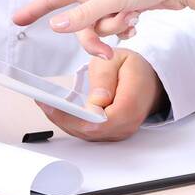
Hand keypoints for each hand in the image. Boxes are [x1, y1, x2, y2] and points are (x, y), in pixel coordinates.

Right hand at [12, 0, 194, 59]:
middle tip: (105, 51)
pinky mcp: (126, 7)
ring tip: (133, 15)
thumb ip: (83, 15)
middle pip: (80, 23)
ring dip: (116, 27)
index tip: (17, 19)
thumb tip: (56, 25)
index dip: (35, 9)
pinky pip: (115, 28)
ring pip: (100, 27)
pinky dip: (125, 28)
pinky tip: (137, 21)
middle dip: (93, 37)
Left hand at [36, 49, 164, 141]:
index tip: (53, 105)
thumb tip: (97, 100)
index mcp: (130, 104)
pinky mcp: (110, 133)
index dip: (73, 116)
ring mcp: (119, 132)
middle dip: (62, 117)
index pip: (99, 121)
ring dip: (64, 120)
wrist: (151, 81)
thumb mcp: (118, 60)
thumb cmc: (135, 70)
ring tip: (45, 102)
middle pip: (88, 130)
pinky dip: (71, 121)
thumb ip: (105, 78)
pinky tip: (58, 109)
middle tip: (42, 101)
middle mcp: (126, 124)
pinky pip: (88, 132)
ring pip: (85, 134)